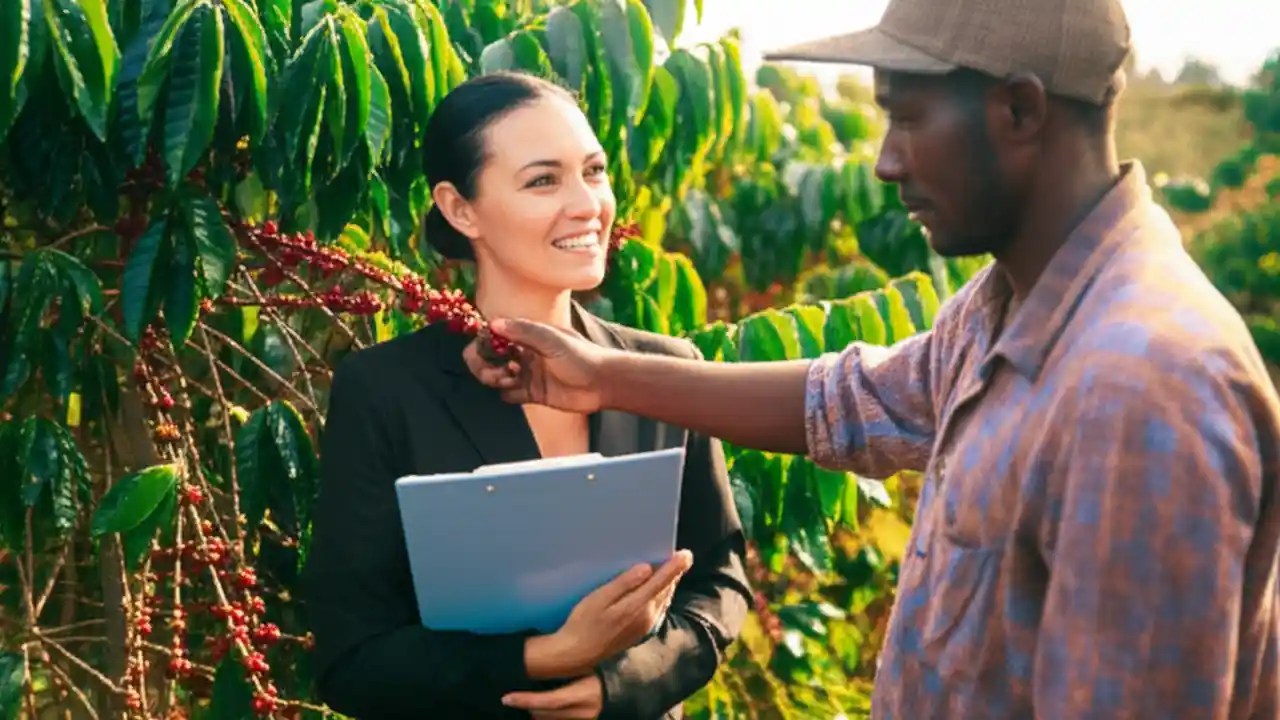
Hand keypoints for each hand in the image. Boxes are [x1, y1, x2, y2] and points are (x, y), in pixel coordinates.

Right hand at [464, 318, 613, 412]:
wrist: (603, 384)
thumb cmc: (582, 356)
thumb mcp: (554, 340)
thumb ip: (525, 331)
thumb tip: (493, 324)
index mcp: (528, 335)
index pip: (494, 335)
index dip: (484, 342)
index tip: (485, 349)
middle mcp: (524, 353)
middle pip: (489, 356)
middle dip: (484, 364)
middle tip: (494, 371)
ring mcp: (528, 373)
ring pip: (496, 375)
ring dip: (494, 377)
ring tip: (509, 378)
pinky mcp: (533, 393)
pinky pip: (509, 394)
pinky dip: (506, 393)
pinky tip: (516, 390)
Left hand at [502, 675, 603, 718]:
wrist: (616, 690)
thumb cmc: (592, 673)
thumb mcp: (578, 669)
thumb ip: (561, 672)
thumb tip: (531, 668)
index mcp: (585, 693)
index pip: (550, 700)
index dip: (526, 700)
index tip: (506, 698)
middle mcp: (586, 711)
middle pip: (545, 714)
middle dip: (527, 706)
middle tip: (513, 698)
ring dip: (534, 714)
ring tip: (526, 702)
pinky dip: (543, 718)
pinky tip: (536, 711)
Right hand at [527, 550, 691, 677]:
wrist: (578, 655)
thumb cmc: (584, 624)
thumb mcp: (599, 598)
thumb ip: (624, 583)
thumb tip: (646, 568)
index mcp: (637, 606)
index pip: (662, 581)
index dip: (675, 566)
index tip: (686, 554)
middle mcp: (648, 617)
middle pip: (666, 589)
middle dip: (674, 572)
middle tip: (678, 557)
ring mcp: (647, 627)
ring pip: (664, 600)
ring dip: (668, 584)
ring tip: (669, 569)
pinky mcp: (642, 633)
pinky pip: (659, 609)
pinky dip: (661, 596)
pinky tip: (656, 590)